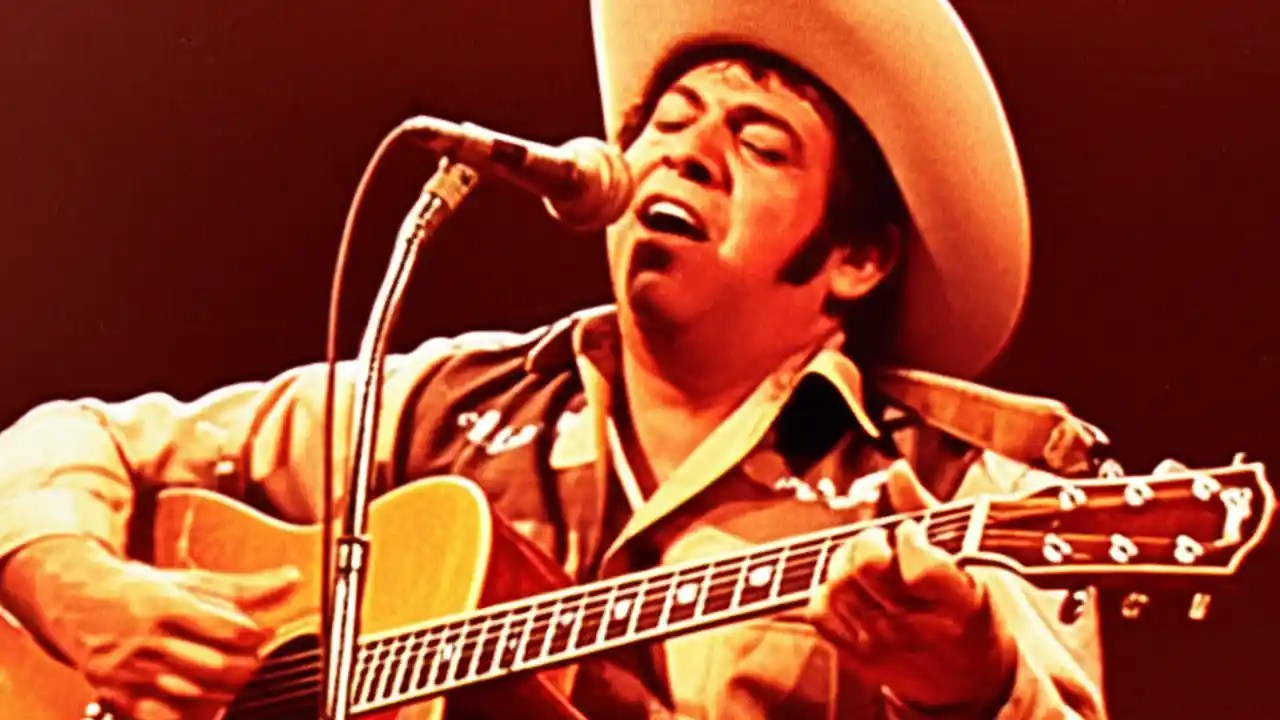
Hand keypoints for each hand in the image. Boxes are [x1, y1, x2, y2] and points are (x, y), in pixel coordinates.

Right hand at [1, 537, 298, 719]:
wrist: (78, 604)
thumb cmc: (143, 593)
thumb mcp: (193, 583)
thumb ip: (246, 589)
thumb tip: (292, 580)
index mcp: (166, 606)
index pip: (228, 629)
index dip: (255, 636)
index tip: (265, 634)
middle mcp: (146, 641)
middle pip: (216, 666)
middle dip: (245, 667)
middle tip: (254, 661)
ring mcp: (131, 673)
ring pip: (195, 695)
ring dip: (225, 693)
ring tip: (234, 681)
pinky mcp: (120, 699)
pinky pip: (165, 718)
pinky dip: (192, 715)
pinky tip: (205, 706)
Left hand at [807, 461, 1016, 713]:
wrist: (964, 683)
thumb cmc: (965, 613)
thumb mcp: (965, 563)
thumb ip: (925, 513)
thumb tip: (896, 469)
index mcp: (956, 604)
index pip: (920, 566)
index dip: (909, 537)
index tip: (911, 532)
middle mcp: (915, 628)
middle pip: (867, 568)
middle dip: (869, 540)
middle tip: (882, 541)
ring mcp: (880, 645)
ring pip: (837, 585)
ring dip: (845, 562)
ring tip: (866, 562)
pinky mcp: (854, 656)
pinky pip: (819, 610)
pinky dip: (826, 590)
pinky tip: (850, 586)